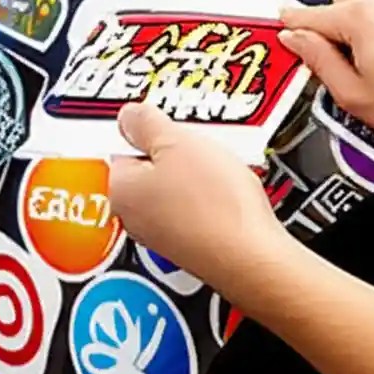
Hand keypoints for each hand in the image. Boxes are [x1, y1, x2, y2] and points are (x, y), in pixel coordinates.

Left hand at [108, 103, 290, 288]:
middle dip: (175, 151)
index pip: (120, 147)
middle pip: (148, 168)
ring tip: (219, 167)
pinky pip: (194, 208)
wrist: (253, 258)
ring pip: (175, 187)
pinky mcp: (191, 245)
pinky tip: (229, 193)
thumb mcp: (177, 142)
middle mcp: (134, 217)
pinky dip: (210, 197)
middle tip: (198, 144)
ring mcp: (163, 235)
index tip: (166, 124)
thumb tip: (129, 116)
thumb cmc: (214, 207)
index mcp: (121, 189)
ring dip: (196, 174)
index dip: (147, 130)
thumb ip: (146, 123)